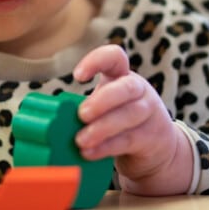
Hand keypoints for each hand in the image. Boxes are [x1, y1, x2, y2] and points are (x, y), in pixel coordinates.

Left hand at [72, 44, 191, 195]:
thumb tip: (51, 118)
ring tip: (81, 140)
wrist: (157, 148)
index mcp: (123, 75)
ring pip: (129, 115)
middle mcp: (139, 90)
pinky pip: (129, 139)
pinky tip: (89, 152)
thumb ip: (85, 107)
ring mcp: (149, 112)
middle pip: (126, 88)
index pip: (114, 57)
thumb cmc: (121, 122)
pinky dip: (107, 147)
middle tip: (81, 114)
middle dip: (102, 100)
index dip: (96, 61)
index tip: (77, 76)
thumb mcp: (105, 107)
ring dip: (102, 127)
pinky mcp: (152, 137)